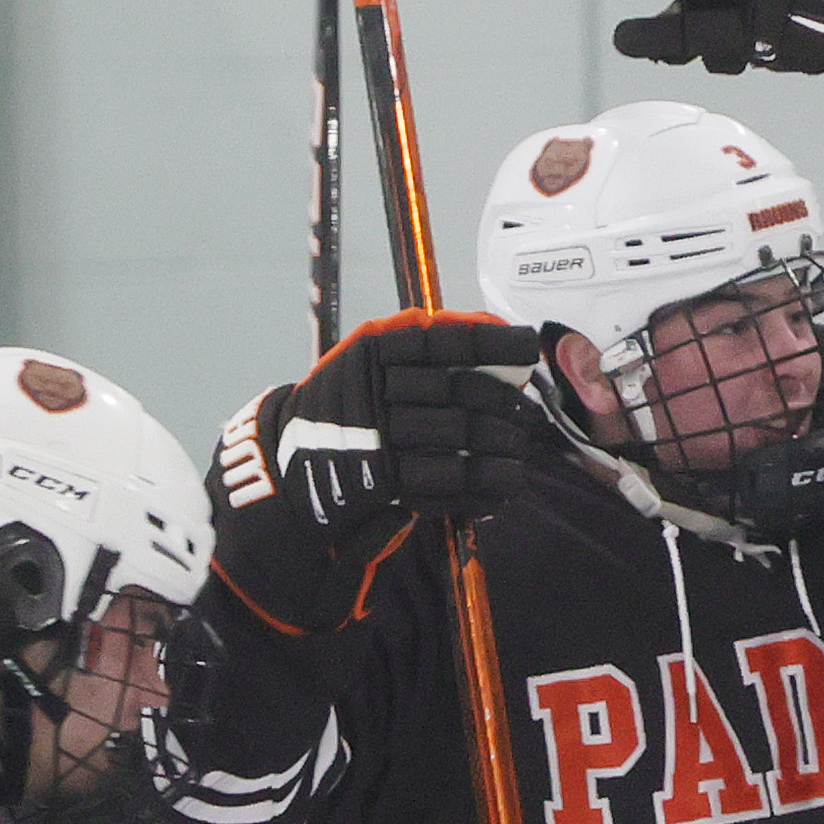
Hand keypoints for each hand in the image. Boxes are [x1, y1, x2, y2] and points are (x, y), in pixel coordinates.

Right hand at [207, 312, 542, 632]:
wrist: (295, 463)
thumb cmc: (351, 407)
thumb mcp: (373, 363)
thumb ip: (426, 349)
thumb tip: (495, 334)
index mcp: (374, 352)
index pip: (443, 341)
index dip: (490, 342)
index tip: (528, 345)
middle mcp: (376, 390)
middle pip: (458, 392)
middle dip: (502, 404)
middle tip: (525, 416)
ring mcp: (379, 439)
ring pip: (458, 439)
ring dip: (500, 449)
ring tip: (518, 454)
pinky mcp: (386, 484)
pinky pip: (448, 485)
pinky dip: (482, 489)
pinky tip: (502, 488)